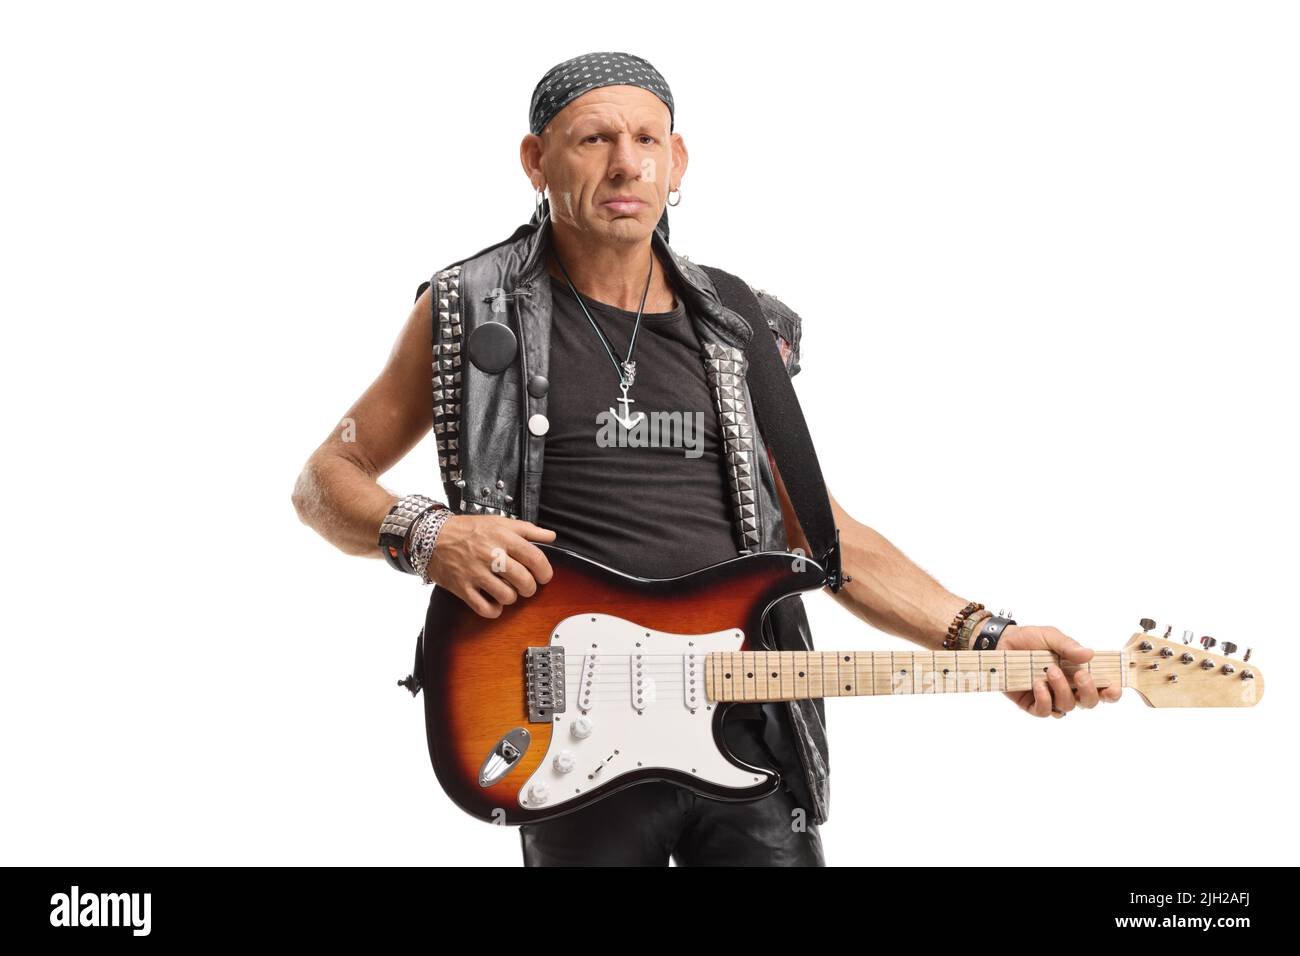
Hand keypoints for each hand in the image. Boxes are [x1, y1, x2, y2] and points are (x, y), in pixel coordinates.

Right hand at [424, 516, 555, 617]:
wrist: (432, 536)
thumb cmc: (468, 529)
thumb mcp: (499, 522)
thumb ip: (527, 529)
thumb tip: (550, 536)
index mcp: (503, 538)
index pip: (535, 558)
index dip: (545, 571)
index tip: (544, 576)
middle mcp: (491, 555)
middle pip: (524, 581)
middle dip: (530, 588)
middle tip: (526, 586)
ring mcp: (476, 573)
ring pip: (507, 596)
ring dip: (511, 598)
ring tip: (507, 591)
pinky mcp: (462, 588)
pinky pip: (485, 608)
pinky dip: (494, 610)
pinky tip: (494, 602)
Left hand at [996, 624, 1122, 717]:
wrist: (1001, 642)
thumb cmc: (1029, 639)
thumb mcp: (1050, 636)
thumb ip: (1069, 645)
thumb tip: (1089, 654)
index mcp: (1078, 672)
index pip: (1102, 689)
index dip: (1112, 693)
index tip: (1113, 687)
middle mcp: (1067, 687)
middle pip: (1089, 702)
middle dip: (1089, 691)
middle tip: (1080, 675)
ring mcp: (1050, 697)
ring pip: (1067, 706)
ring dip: (1062, 690)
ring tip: (1050, 671)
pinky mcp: (1031, 703)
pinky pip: (1044, 711)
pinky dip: (1044, 699)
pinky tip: (1038, 684)